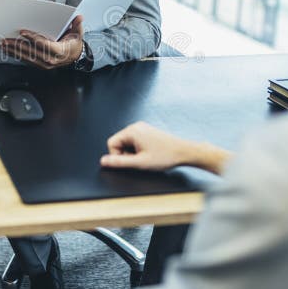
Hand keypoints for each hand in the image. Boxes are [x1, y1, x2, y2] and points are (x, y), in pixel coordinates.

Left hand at [1, 15, 84, 69]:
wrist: (74, 56)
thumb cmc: (73, 44)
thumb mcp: (78, 34)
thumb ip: (77, 25)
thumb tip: (79, 17)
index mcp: (59, 51)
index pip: (43, 44)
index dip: (32, 38)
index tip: (22, 32)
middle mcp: (50, 59)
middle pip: (31, 52)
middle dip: (17, 45)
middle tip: (6, 39)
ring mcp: (44, 64)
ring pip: (26, 57)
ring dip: (13, 51)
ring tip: (3, 45)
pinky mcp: (39, 65)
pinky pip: (26, 61)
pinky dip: (16, 56)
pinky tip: (9, 51)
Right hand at [100, 121, 230, 175]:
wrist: (184, 152)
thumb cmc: (165, 156)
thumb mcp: (139, 163)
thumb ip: (119, 162)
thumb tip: (103, 161)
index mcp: (132, 131)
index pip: (111, 143)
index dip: (117, 155)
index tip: (130, 161)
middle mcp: (136, 126)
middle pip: (118, 142)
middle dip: (126, 154)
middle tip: (140, 160)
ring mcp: (142, 128)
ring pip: (127, 143)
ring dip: (133, 152)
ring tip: (146, 157)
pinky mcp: (147, 131)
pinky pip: (135, 141)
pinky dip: (139, 149)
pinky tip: (150, 153)